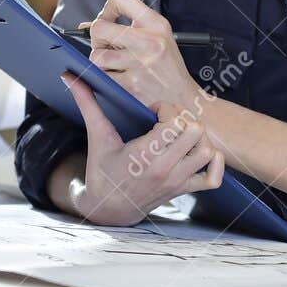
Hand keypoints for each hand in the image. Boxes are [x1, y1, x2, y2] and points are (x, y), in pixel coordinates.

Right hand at [54, 71, 223, 226]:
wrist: (108, 208)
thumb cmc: (102, 172)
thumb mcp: (97, 138)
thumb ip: (87, 105)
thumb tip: (71, 77)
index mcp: (143, 155)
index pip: (173, 123)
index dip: (166, 109)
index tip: (153, 111)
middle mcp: (164, 169)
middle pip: (195, 132)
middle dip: (184, 118)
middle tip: (169, 120)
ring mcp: (177, 181)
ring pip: (207, 151)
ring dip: (199, 138)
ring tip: (181, 134)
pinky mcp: (185, 190)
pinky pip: (214, 178)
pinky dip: (215, 163)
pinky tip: (198, 152)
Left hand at [84, 0, 202, 116]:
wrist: (183, 98)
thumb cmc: (168, 67)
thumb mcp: (159, 37)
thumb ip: (128, 27)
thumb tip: (85, 25)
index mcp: (156, 24)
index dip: (107, 8)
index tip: (109, 20)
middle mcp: (149, 41)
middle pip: (99, 28)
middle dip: (97, 39)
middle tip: (107, 47)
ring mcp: (140, 63)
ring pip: (96, 55)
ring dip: (101, 62)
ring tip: (116, 65)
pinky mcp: (131, 84)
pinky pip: (102, 77)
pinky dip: (106, 79)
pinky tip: (119, 79)